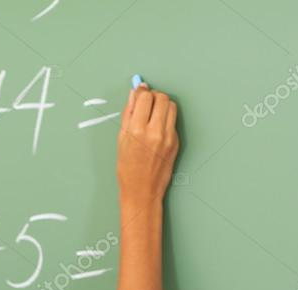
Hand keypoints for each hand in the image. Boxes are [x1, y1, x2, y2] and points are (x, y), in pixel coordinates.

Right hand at [116, 82, 179, 205]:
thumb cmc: (128, 169)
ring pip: (171, 106)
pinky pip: (172, 121)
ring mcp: (168, 137)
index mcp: (137, 130)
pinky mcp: (176, 142)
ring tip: (152, 114)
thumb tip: (134, 95)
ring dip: (162, 105)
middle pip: (161, 97)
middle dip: (153, 96)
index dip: (141, 92)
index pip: (145, 97)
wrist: (142, 190)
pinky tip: (156, 128)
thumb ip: (129, 114)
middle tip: (146, 103)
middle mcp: (155, 132)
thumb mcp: (121, 140)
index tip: (139, 92)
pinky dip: (165, 119)